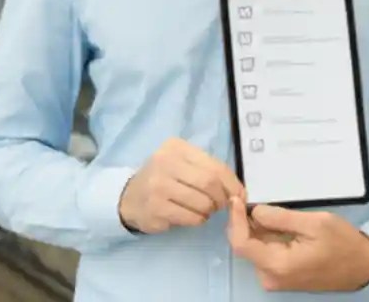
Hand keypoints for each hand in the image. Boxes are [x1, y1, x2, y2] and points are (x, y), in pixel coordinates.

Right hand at [118, 138, 244, 234]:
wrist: (129, 197)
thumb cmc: (164, 179)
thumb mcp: (182, 164)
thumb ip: (208, 170)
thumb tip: (239, 190)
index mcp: (176, 147)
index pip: (215, 165)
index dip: (232, 183)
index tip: (240, 194)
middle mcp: (165, 162)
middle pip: (210, 183)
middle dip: (222, 198)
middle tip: (222, 205)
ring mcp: (158, 185)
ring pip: (202, 202)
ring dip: (210, 210)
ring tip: (206, 210)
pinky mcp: (156, 208)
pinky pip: (190, 217)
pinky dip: (198, 219)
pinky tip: (193, 216)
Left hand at [227, 196, 368, 291]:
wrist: (362, 266)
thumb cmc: (342, 243)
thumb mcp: (315, 223)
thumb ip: (281, 218)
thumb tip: (255, 211)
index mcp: (277, 265)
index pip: (242, 243)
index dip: (236, 220)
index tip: (238, 198)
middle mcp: (270, 277)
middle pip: (246, 246)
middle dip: (244, 222)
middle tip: (249, 198)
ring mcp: (275, 279)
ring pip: (255, 249)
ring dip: (255, 229)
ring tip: (265, 207)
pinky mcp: (281, 276)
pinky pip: (265, 253)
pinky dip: (265, 237)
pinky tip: (274, 222)